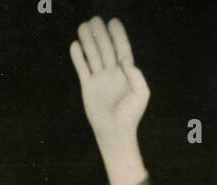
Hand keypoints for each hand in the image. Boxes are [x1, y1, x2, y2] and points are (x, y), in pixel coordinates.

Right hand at [70, 17, 149, 184]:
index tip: (113, 22)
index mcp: (126, 73)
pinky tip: (75, 45)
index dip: (118, 35)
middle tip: (95, 20)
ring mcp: (99, 78)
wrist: (115, 132)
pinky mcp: (88, 86)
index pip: (122, 49)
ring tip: (82, 27)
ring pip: (92, 55)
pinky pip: (82, 68)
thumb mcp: (141, 94)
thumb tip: (124, 59)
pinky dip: (78, 57)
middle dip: (100, 34)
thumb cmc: (131, 115)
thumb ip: (136, 75)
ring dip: (87, 41)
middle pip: (105, 48)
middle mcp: (112, 73)